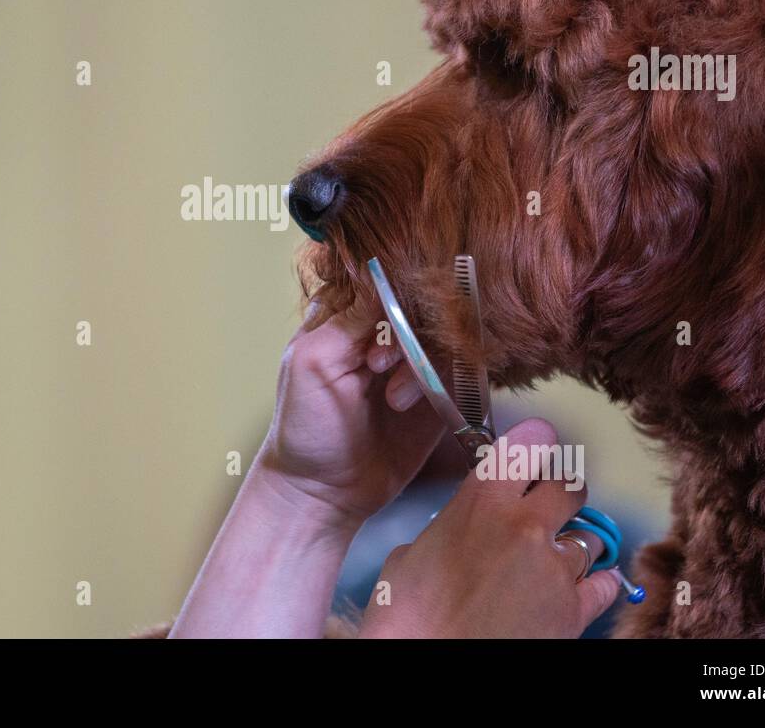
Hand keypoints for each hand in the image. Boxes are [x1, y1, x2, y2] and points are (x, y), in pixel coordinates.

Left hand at [256, 297, 454, 524]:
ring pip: (442, 334)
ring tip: (393, 398)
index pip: (381, 276)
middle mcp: (383, 331)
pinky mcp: (438, 391)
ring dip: (419, 362)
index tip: (389, 311)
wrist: (324, 490)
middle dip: (407, 329)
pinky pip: (459, 370)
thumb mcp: (313, 362)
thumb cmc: (305, 424)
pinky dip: (441, 381)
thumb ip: (347, 319)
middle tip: (378, 363)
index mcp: (345, 314)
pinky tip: (409, 404)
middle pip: (420, 301)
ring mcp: (413, 360)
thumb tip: (383, 274)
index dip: (390, 289)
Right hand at [358, 418, 620, 637]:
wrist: (424, 666)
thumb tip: (457, 534)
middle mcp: (526, 526)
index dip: (536, 442)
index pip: (532, 441)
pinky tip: (577, 586)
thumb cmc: (406, 620)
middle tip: (543, 505)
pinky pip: (605, 582)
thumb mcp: (409, 555)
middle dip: (559, 492)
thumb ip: (447, 530)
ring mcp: (555, 570)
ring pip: (592, 535)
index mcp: (481, 500)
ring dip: (574, 541)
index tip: (532, 448)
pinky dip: (595, 582)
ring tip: (550, 557)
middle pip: (570, 484)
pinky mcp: (573, 612)